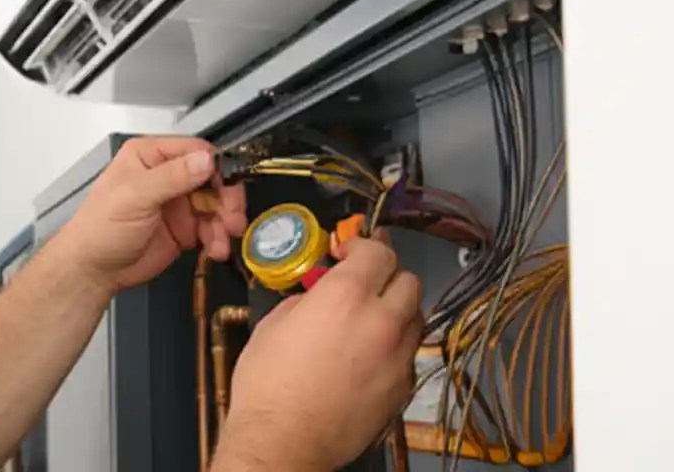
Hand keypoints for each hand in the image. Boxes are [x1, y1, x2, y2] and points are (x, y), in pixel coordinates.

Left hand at [57, 136, 246, 292]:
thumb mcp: (135, 196)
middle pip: (211, 178)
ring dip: (225, 222)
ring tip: (222, 239)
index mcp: (150, 156)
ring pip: (216, 205)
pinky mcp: (184, 228)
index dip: (215, 167)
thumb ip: (172, 176)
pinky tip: (215, 249)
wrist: (93, 270)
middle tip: (233, 216)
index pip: (194, 151)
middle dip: (226, 198)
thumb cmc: (99, 227)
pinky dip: (218, 238)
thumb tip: (204, 160)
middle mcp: (166, 176)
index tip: (227, 185)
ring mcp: (176, 202)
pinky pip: (211, 228)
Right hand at [213, 234, 423, 471]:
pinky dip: (394, 348)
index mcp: (346, 296)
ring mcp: (399, 356)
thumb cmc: (268, 382)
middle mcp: (383, 321)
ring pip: (416, 317)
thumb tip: (319, 296)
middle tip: (363, 284)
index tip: (348, 252)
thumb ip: (307, 300)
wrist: (283, 440)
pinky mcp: (403, 388)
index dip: (363, 245)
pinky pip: (409, 354)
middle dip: (386, 276)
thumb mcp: (274, 323)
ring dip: (396, 311)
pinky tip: (368, 359)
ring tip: (369, 321)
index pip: (379, 252)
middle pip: (408, 280)